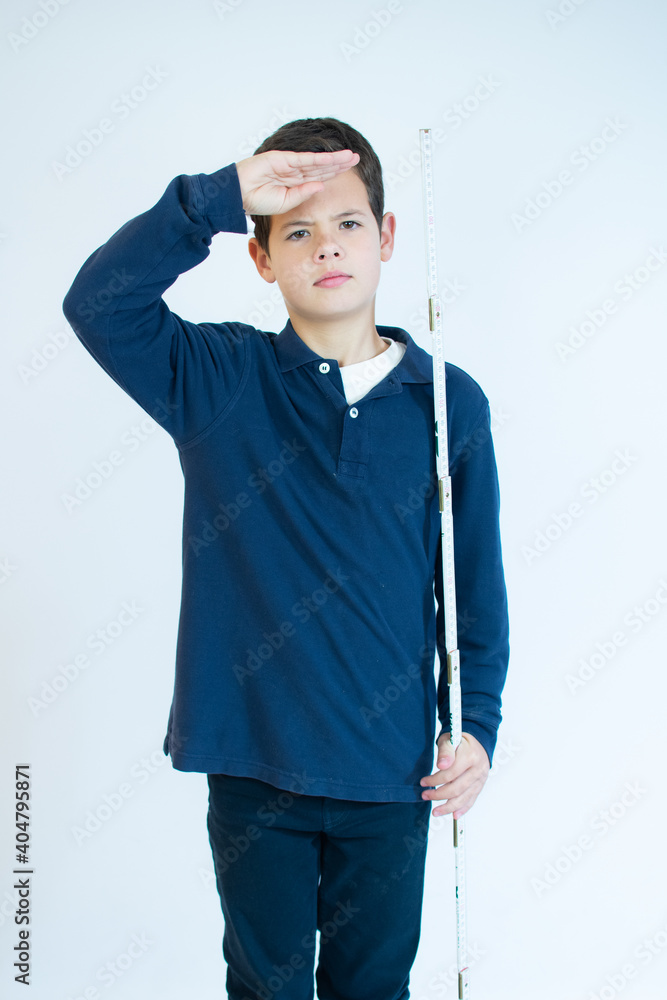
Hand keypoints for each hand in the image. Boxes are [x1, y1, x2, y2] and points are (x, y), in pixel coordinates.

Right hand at [235, 148, 359, 215]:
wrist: (237, 195)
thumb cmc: (256, 201)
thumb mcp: (285, 203)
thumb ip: (303, 194)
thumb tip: (321, 186)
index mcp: (294, 183)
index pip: (318, 177)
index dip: (334, 173)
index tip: (350, 172)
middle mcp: (293, 172)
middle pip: (321, 167)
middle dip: (339, 163)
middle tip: (356, 158)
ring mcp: (288, 164)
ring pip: (316, 161)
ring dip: (333, 159)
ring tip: (350, 156)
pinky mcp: (281, 159)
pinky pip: (304, 160)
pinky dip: (318, 159)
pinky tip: (332, 159)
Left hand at [419, 732, 489, 818]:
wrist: (477, 743)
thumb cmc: (460, 741)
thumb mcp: (450, 739)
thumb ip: (445, 751)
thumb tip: (442, 766)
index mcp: (471, 755)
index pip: (451, 773)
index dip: (435, 780)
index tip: (423, 782)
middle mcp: (478, 769)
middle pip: (457, 788)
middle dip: (439, 795)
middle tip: (425, 795)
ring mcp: (481, 779)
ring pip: (464, 798)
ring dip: (448, 807)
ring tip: (435, 812)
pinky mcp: (480, 786)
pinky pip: (471, 800)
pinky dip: (462, 809)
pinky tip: (454, 815)